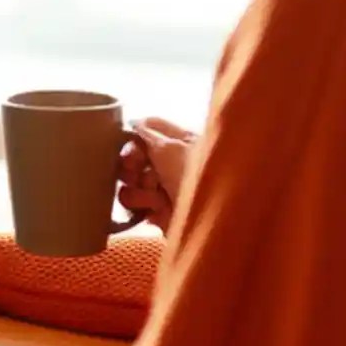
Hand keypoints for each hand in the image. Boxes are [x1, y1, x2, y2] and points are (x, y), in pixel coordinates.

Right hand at [119, 117, 198, 232]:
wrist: (215, 222)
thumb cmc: (197, 177)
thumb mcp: (171, 148)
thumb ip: (148, 134)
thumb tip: (133, 123)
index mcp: (181, 140)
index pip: (149, 127)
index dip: (134, 134)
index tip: (131, 145)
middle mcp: (171, 162)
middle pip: (134, 156)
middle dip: (132, 167)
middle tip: (138, 174)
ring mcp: (164, 188)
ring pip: (130, 182)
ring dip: (140, 191)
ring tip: (158, 199)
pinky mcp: (159, 212)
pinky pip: (133, 206)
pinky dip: (142, 208)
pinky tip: (157, 212)